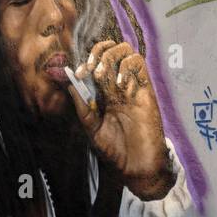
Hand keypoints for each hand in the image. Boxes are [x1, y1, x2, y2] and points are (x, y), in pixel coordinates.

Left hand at [68, 40, 175, 200]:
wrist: (135, 165)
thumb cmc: (113, 150)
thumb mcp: (91, 129)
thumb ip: (82, 107)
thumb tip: (70, 84)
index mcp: (102, 93)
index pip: (95, 63)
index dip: (85, 62)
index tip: (79, 74)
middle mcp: (117, 86)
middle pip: (110, 51)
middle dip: (98, 53)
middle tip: (91, 70)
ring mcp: (132, 86)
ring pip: (125, 51)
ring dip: (111, 56)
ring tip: (103, 75)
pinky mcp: (146, 90)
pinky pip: (139, 64)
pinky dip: (127, 65)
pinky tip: (119, 83)